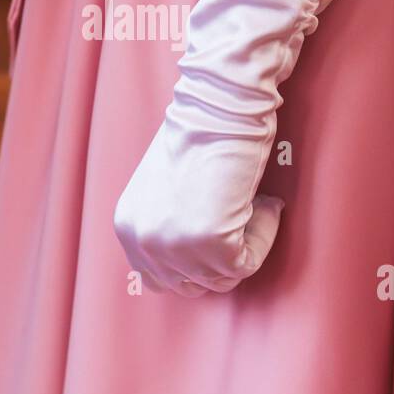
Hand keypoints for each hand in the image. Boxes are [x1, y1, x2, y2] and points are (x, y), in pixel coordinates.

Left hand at [114, 128, 282, 297]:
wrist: (218, 108)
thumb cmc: (200, 134)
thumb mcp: (163, 190)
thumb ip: (168, 224)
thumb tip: (198, 252)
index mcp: (128, 227)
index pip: (159, 277)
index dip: (196, 263)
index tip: (222, 236)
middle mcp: (144, 243)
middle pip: (190, 285)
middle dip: (221, 261)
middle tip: (243, 224)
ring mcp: (175, 247)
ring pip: (223, 279)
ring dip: (247, 244)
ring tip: (255, 206)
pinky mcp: (210, 245)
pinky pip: (247, 263)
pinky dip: (264, 236)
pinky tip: (265, 204)